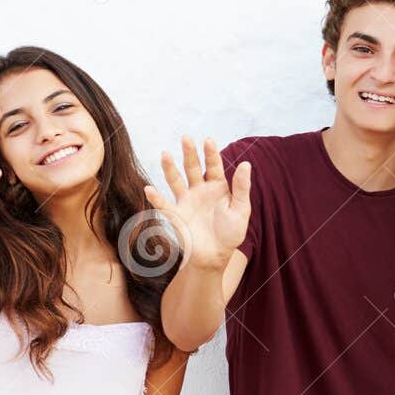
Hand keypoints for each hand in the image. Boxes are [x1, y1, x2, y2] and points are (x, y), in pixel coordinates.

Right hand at [143, 137, 251, 270]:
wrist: (215, 256)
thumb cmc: (230, 234)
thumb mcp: (241, 210)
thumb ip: (241, 188)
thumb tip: (246, 164)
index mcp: (217, 188)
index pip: (213, 166)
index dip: (211, 154)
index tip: (208, 140)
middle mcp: (199, 190)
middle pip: (193, 168)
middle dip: (189, 153)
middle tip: (186, 138)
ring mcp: (186, 201)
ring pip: (176, 180)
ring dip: (170, 168)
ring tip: (165, 154)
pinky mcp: (176, 215)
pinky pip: (163, 204)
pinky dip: (155, 197)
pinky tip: (149, 189)